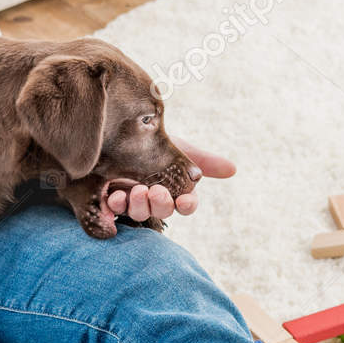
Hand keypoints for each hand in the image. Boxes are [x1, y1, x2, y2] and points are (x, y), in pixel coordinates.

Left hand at [106, 138, 234, 222]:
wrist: (119, 129)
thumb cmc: (151, 140)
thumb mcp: (179, 148)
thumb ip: (204, 160)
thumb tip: (233, 169)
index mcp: (174, 189)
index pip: (186, 204)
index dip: (187, 205)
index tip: (185, 201)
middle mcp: (154, 199)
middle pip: (163, 211)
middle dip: (161, 204)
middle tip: (155, 191)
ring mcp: (132, 200)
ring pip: (139, 213)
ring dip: (139, 206)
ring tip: (136, 190)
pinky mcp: (111, 199)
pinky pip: (113, 211)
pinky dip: (115, 205)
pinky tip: (114, 196)